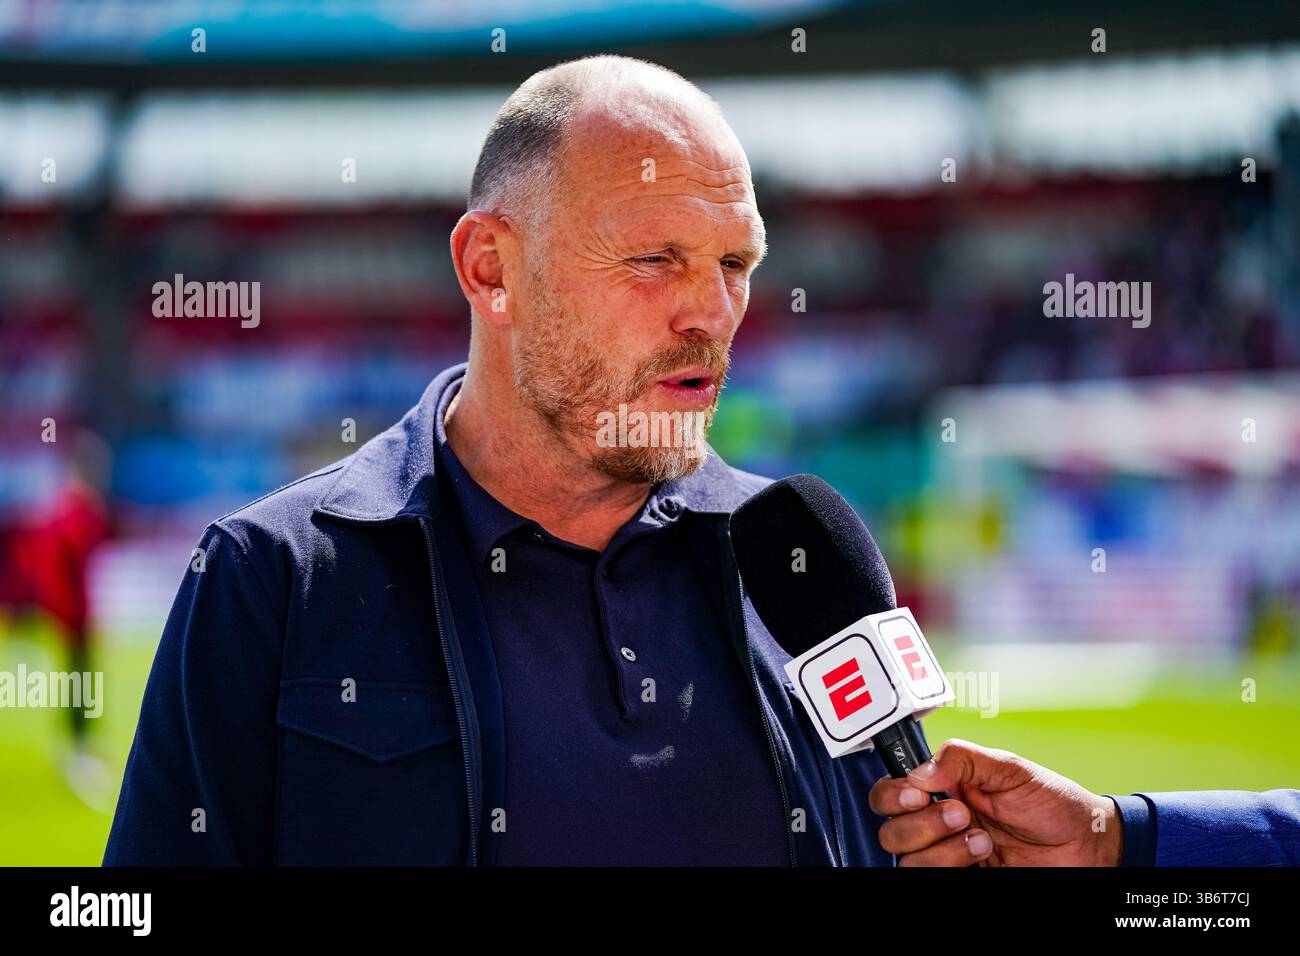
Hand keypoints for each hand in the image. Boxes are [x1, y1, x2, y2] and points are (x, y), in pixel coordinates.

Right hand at [868, 738, 1123, 866]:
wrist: (1084, 845)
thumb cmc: (1052, 803)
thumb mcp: (1009, 768)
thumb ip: (962, 759)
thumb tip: (921, 771)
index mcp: (942, 788)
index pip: (890, 792)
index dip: (893, 795)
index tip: (918, 794)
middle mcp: (937, 821)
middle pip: (890, 829)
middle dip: (922, 823)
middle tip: (961, 813)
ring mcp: (947, 853)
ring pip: (908, 859)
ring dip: (942, 847)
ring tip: (981, 836)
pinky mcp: (961, 876)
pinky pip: (930, 877)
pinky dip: (952, 864)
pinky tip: (982, 854)